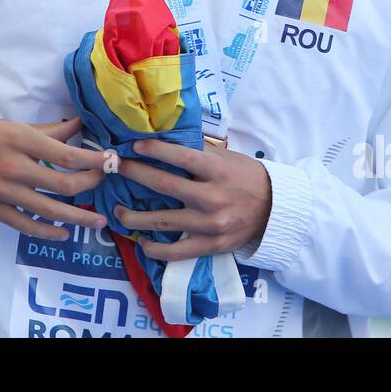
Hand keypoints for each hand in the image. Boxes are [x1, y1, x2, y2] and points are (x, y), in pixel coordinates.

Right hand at [0, 113, 109, 241]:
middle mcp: (12, 165)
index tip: (110, 161)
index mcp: (19, 138)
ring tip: (98, 220)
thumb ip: (45, 130)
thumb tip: (77, 125)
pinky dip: (46, 230)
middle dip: (91, 186)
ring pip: (49, 209)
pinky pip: (24, 224)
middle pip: (63, 184)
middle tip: (105, 183)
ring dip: (78, 216)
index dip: (93, 161)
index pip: (67, 154)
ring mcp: (0, 190)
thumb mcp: (8, 123)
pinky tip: (63, 232)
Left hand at [115, 138, 271, 260]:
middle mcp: (211, 198)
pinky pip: (176, 251)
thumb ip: (198, 152)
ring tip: (117, 211)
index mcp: (217, 171)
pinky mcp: (210, 246)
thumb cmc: (247, 177)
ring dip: (134, 216)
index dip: (154, 151)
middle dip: (135, 175)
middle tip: (115, 169)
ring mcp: (209, 225)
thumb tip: (165, 140)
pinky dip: (154, 249)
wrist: (275, 210)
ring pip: (162, 222)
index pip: (180, 158)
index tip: (134, 146)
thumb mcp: (227, 158)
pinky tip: (141, 242)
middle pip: (164, 186)